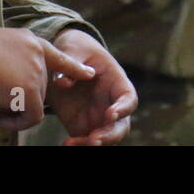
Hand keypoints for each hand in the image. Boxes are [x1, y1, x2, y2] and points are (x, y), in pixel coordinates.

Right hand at [0, 26, 94, 131]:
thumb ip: (10, 65)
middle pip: (40, 89)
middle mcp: (38, 54)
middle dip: (18, 104)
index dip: (73, 67)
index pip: (57, 56)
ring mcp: (36, 71)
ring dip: (13, 115)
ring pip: (35, 104)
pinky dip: (14, 123)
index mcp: (29, 41)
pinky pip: (31, 116)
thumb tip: (9, 92)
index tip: (89, 74)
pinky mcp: (31, 90)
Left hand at [45, 28, 137, 145]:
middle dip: (111, 135)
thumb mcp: (74, 47)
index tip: (111, 114)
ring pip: (106, 137)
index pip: (128, 97)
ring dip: (95, 143)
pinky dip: (78, 145)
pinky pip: (85, 141)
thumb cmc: (76, 49)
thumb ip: (71, 62)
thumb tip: (64, 82)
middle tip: (95, 139)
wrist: (64, 57)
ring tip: (75, 143)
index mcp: (116, 81)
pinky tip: (67, 143)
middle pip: (121, 125)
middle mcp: (111, 102)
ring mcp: (98, 116)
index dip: (124, 108)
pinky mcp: (83, 125)